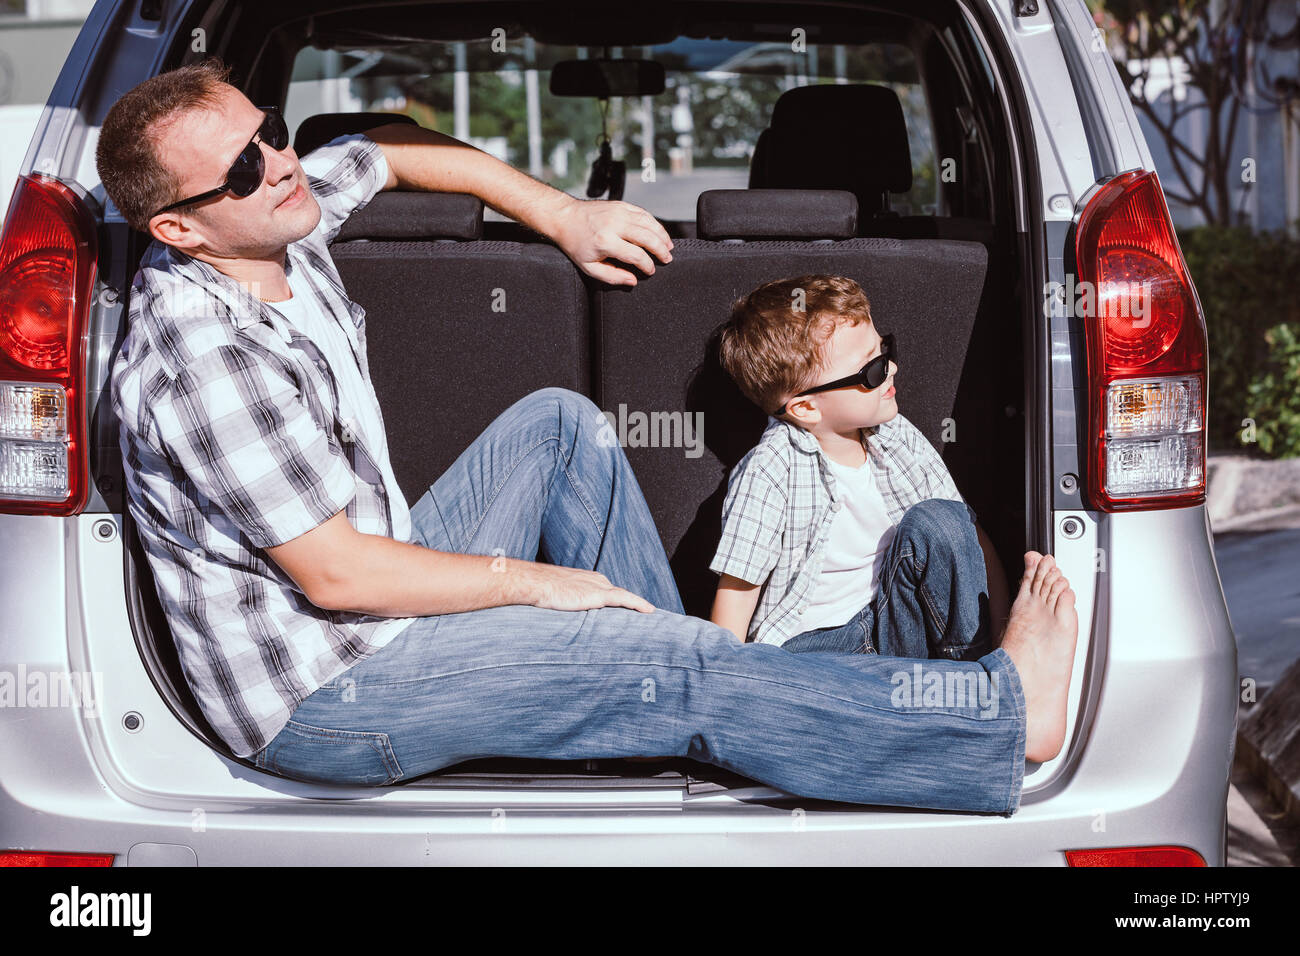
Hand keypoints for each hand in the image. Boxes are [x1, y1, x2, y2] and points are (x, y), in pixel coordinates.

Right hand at [510, 560, 655, 613]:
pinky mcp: (599, 594)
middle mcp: (596, 580)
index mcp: (587, 579)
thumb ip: (565, 601)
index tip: (627, 611)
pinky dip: (638, 604)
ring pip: (624, 598)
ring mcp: (599, 586)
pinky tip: (650, 611)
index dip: (617, 601)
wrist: (536, 584)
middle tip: (643, 617)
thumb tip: (562, 612)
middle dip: (629, 605)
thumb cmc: (540, 590)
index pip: (606, 591)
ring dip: (636, 607)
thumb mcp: (556, 595)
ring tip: (649, 616)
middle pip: (618, 595)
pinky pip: (625, 599)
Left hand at [549, 197, 673, 286]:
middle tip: (667, 259)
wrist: (566, 218)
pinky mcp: (621, 205)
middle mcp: (615, 224)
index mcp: (606, 242)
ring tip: (668, 247)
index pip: (636, 255)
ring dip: (662, 236)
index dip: (647, 265)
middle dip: (661, 250)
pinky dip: (654, 224)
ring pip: (649, 223)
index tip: (650, 271)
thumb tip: (632, 280)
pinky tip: (658, 233)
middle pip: (648, 237)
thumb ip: (612, 276)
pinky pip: (643, 213)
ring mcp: (619, 212)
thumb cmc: (576, 244)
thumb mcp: (589, 267)